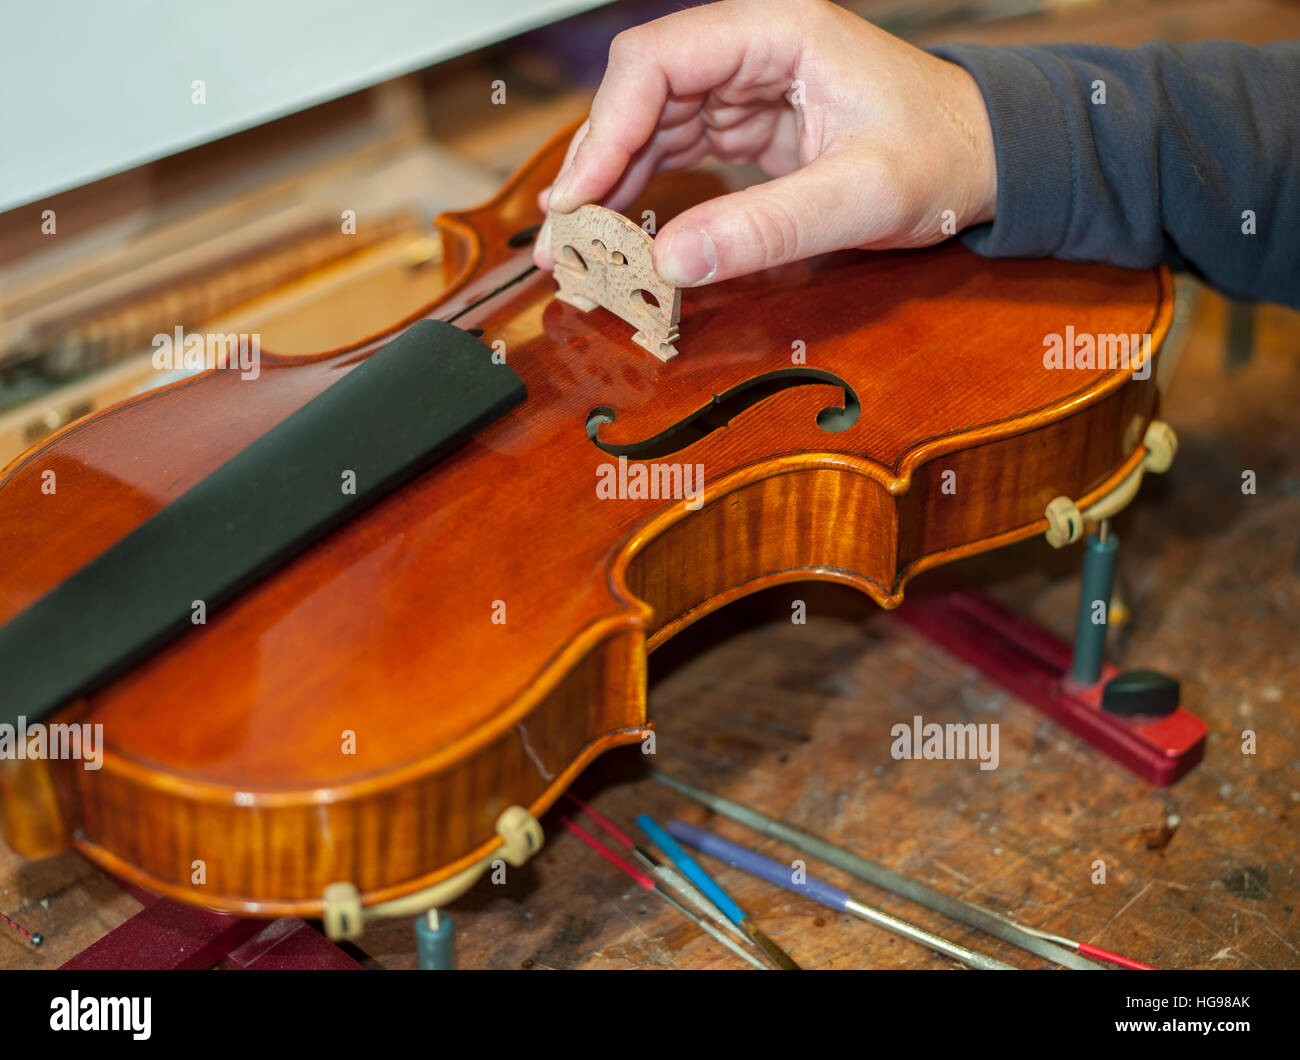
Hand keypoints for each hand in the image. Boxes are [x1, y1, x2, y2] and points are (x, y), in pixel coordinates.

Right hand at [533, 0, 996, 286]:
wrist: (981, 160)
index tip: (582, 194)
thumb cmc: (941, 154)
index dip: (609, 124)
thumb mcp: (860, 195)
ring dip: (611, 176)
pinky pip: (675, 147)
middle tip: (566, 229)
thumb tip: (674, 263)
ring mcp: (746, 87)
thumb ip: (767, 228)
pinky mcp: (747, 127)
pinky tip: (619, 221)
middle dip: (597, 156)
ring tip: (580, 237)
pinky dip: (643, 185)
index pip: (661, 58)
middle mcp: (752, 50)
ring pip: (650, 120)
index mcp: (779, 32)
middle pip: (641, 89)